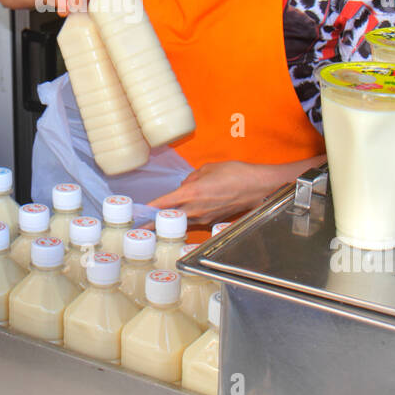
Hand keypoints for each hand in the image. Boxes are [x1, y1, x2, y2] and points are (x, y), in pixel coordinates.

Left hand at [147, 161, 277, 225]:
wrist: (258, 187)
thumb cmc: (235, 174)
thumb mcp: (208, 168)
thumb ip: (192, 178)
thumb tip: (185, 186)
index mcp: (191, 193)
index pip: (163, 204)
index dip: (148, 210)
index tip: (136, 215)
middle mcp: (195, 209)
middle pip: (168, 219)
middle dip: (154, 223)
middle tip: (140, 226)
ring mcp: (204, 217)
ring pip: (181, 222)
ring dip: (170, 223)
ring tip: (157, 224)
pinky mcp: (212, 220)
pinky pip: (194, 221)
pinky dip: (187, 219)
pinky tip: (183, 216)